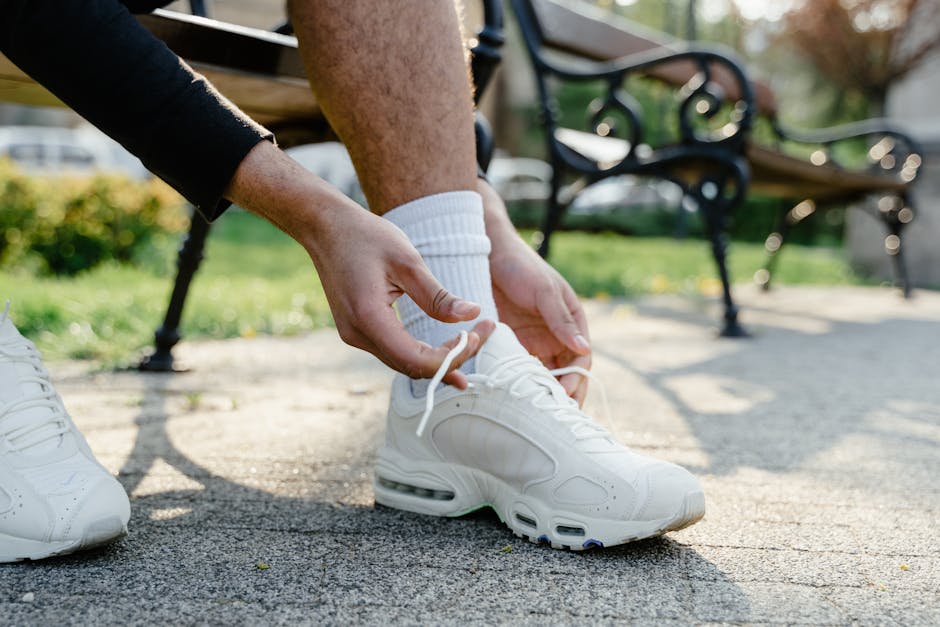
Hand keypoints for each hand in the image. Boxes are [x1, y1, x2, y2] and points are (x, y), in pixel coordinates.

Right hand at [226, 142, 494, 387]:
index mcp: (369, 318)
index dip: (452, 356)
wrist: (325, 227)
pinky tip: (443, 350)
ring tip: (470, 347)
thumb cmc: (366, 236)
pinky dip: (420, 354)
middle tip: (482, 338)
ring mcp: (353, 335)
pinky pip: (393, 352)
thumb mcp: (408, 261)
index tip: (478, 335)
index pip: (417, 359)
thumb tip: (472, 315)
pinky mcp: (356, 330)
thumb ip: (438, 295)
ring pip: (402, 364)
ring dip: (437, 360)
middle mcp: (357, 334)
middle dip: (450, 360)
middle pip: (411, 367)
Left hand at [480, 181, 590, 403]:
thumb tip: (583, 348)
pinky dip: (520, 384)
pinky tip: (515, 398)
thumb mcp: (544, 292)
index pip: (581, 359)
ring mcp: (534, 341)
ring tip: (536, 414)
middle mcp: (556, 336)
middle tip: (556, 417)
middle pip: (565, 374)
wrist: (488, 254)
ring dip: (542, 393)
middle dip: (564, 395)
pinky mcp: (511, 344)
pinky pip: (519, 369)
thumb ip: (561, 320)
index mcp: (572, 322)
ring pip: (543, 375)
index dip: (576, 379)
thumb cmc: (522, 267)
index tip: (565, 395)